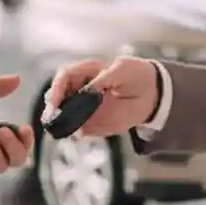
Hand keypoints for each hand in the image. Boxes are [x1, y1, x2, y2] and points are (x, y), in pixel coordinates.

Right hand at [44, 57, 158, 136]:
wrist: (153, 91)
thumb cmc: (134, 74)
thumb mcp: (120, 70)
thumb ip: (102, 81)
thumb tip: (86, 92)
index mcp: (86, 72)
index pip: (63, 77)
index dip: (56, 88)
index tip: (54, 101)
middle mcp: (80, 90)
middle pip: (58, 98)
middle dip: (53, 108)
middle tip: (53, 118)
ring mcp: (85, 108)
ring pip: (65, 116)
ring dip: (62, 122)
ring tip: (65, 128)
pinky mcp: (94, 123)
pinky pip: (81, 129)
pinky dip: (76, 132)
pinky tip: (76, 134)